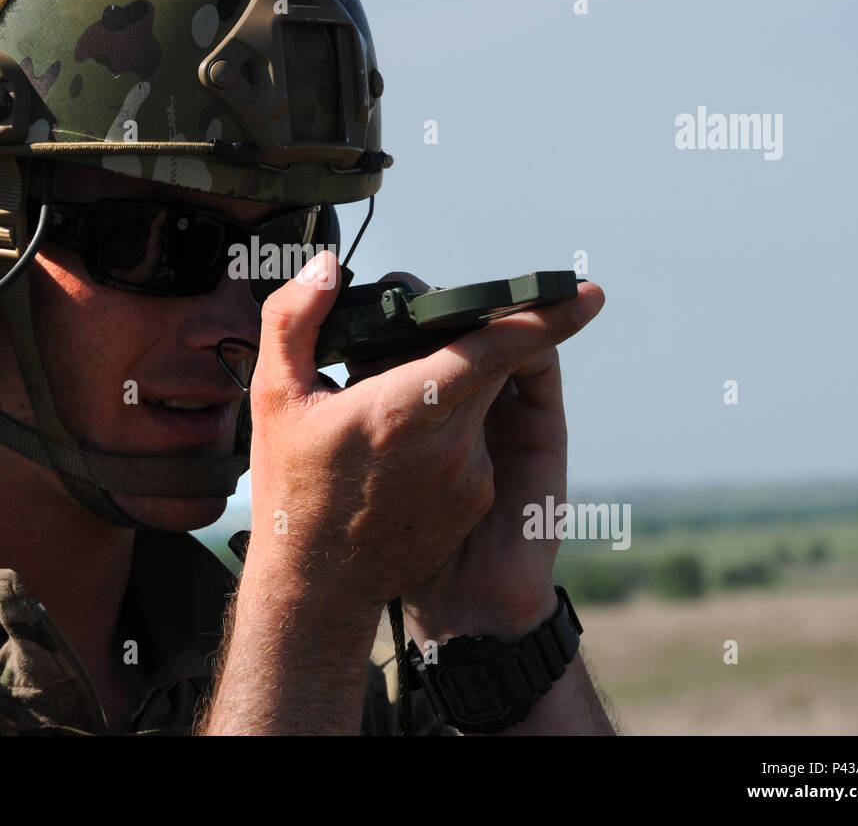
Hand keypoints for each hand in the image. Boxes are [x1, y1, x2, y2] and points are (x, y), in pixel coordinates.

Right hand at [245, 252, 601, 615]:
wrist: (317, 591)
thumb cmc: (290, 494)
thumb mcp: (271, 399)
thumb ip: (294, 321)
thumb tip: (327, 266)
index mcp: (402, 412)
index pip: (489, 350)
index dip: (540, 316)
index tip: (586, 292)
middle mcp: (448, 444)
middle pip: (480, 362)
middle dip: (454, 339)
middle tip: (393, 345)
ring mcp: (468, 475)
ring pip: (477, 398)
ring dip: (445, 385)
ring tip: (379, 406)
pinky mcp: (474, 498)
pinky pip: (473, 436)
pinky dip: (445, 425)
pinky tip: (397, 448)